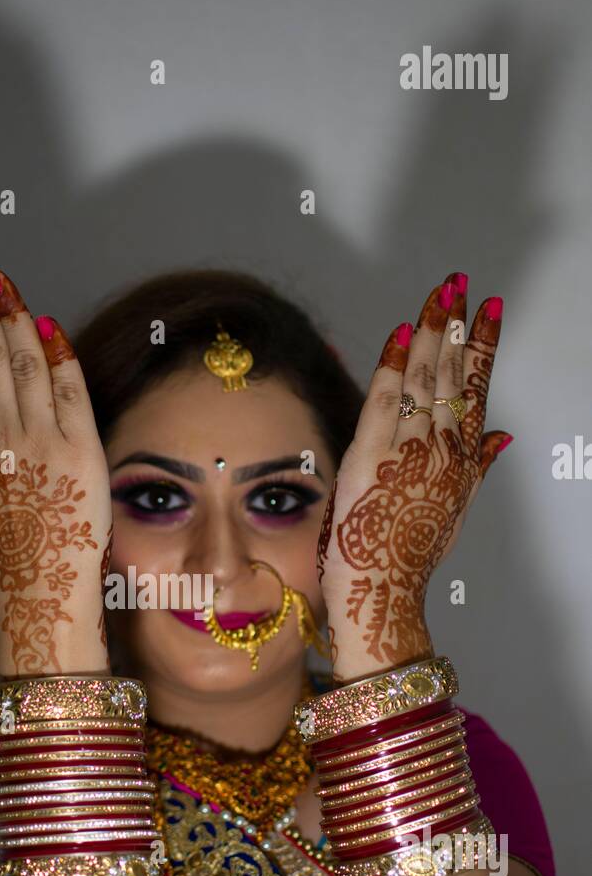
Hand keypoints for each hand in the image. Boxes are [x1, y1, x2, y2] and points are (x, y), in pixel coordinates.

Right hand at [0, 247, 112, 676]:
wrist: (43, 593)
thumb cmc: (2, 566)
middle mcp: (3, 436)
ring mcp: (43, 439)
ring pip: (26, 362)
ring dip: (15, 316)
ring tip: (4, 280)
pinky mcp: (82, 448)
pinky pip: (70, 388)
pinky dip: (59, 353)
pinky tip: (48, 323)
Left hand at [316, 274, 510, 681]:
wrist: (383, 591)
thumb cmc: (410, 556)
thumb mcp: (455, 509)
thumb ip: (479, 466)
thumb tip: (502, 436)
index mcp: (461, 460)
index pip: (476, 391)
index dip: (483, 348)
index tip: (491, 311)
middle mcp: (441, 450)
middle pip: (452, 376)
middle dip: (457, 326)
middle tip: (459, 285)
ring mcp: (408, 450)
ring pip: (423, 380)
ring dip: (429, 334)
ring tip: (438, 297)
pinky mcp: (372, 455)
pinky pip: (386, 399)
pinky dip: (394, 364)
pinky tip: (399, 334)